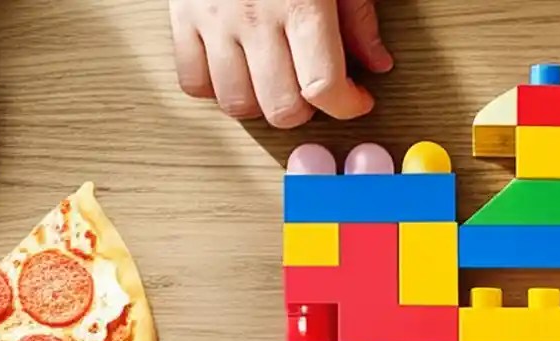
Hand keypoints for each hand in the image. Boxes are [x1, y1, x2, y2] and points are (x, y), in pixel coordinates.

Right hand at [169, 0, 393, 128]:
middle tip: (316, 90)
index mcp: (301, 4)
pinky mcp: (181, 17)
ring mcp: (213, 20)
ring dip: (262, 105)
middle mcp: (254, 18)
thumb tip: (377, 62)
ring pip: (236, 104)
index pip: (324, 86)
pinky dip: (216, 88)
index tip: (357, 99)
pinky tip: (238, 70)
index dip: (348, 106)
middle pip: (281, 107)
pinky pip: (193, 81)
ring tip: (277, 81)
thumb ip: (358, 17)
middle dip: (307, 110)